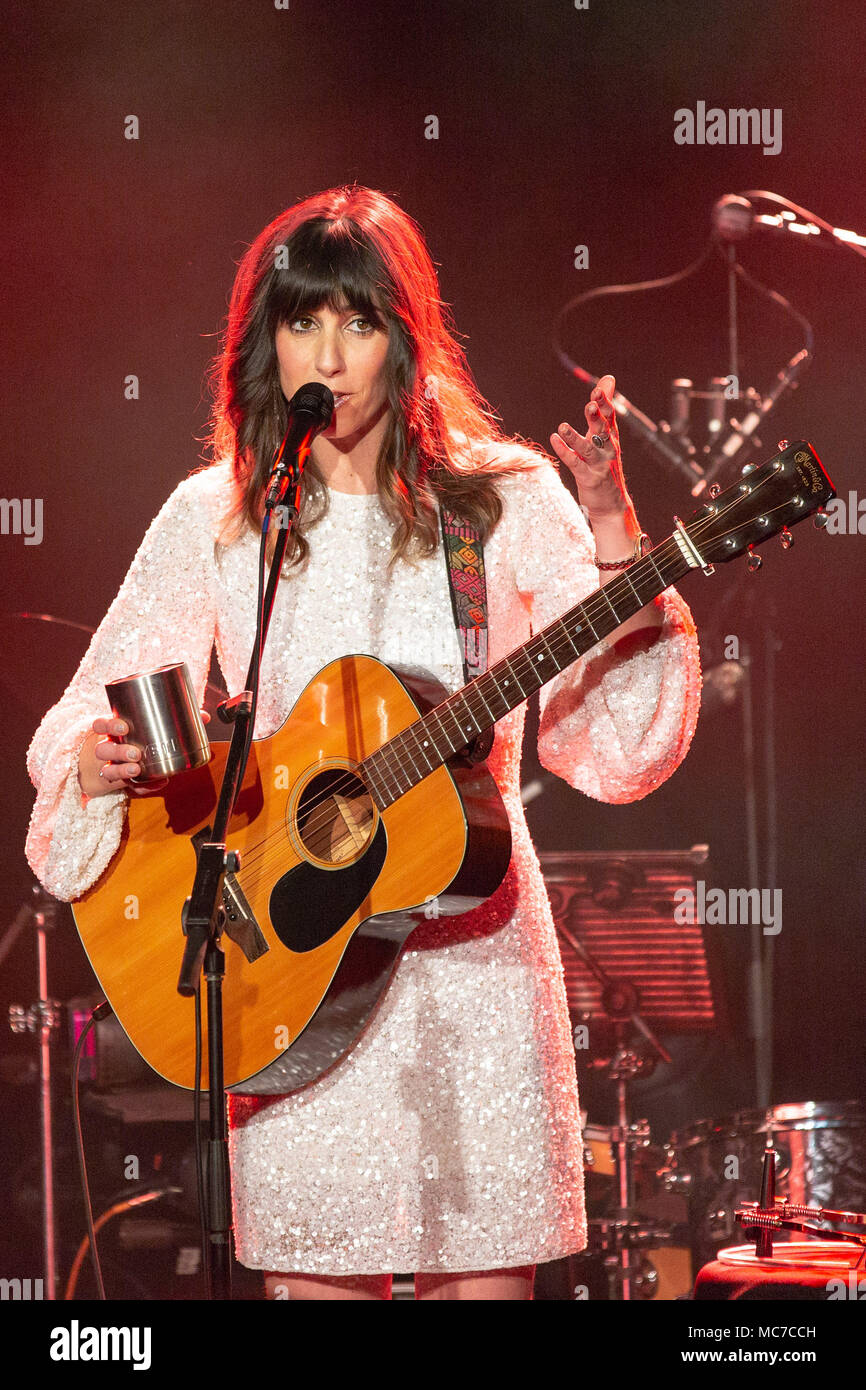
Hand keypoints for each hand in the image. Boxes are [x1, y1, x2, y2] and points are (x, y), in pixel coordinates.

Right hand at [77, 711, 210, 797]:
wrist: (116, 759)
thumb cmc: (137, 737)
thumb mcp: (148, 726)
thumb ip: (176, 720)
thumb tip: (204, 715)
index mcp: (112, 732)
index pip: (101, 726)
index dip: (108, 726)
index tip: (123, 726)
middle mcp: (108, 750)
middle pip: (103, 750)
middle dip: (118, 751)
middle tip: (135, 753)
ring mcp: (111, 767)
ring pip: (109, 770)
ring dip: (123, 771)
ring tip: (136, 770)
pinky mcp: (121, 783)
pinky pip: (130, 788)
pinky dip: (144, 788)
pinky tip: (160, 785)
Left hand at [549, 374, 633, 520]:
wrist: (610, 503)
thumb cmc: (603, 464)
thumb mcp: (605, 435)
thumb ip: (603, 408)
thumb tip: (608, 379)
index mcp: (611, 438)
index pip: (610, 417)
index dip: (605, 403)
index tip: (599, 388)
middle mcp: (608, 449)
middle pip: (603, 430)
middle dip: (597, 416)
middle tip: (591, 403)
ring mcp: (599, 465)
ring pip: (588, 449)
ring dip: (575, 438)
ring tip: (562, 427)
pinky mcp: (588, 478)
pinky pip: (575, 464)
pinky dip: (565, 452)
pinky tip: (554, 440)